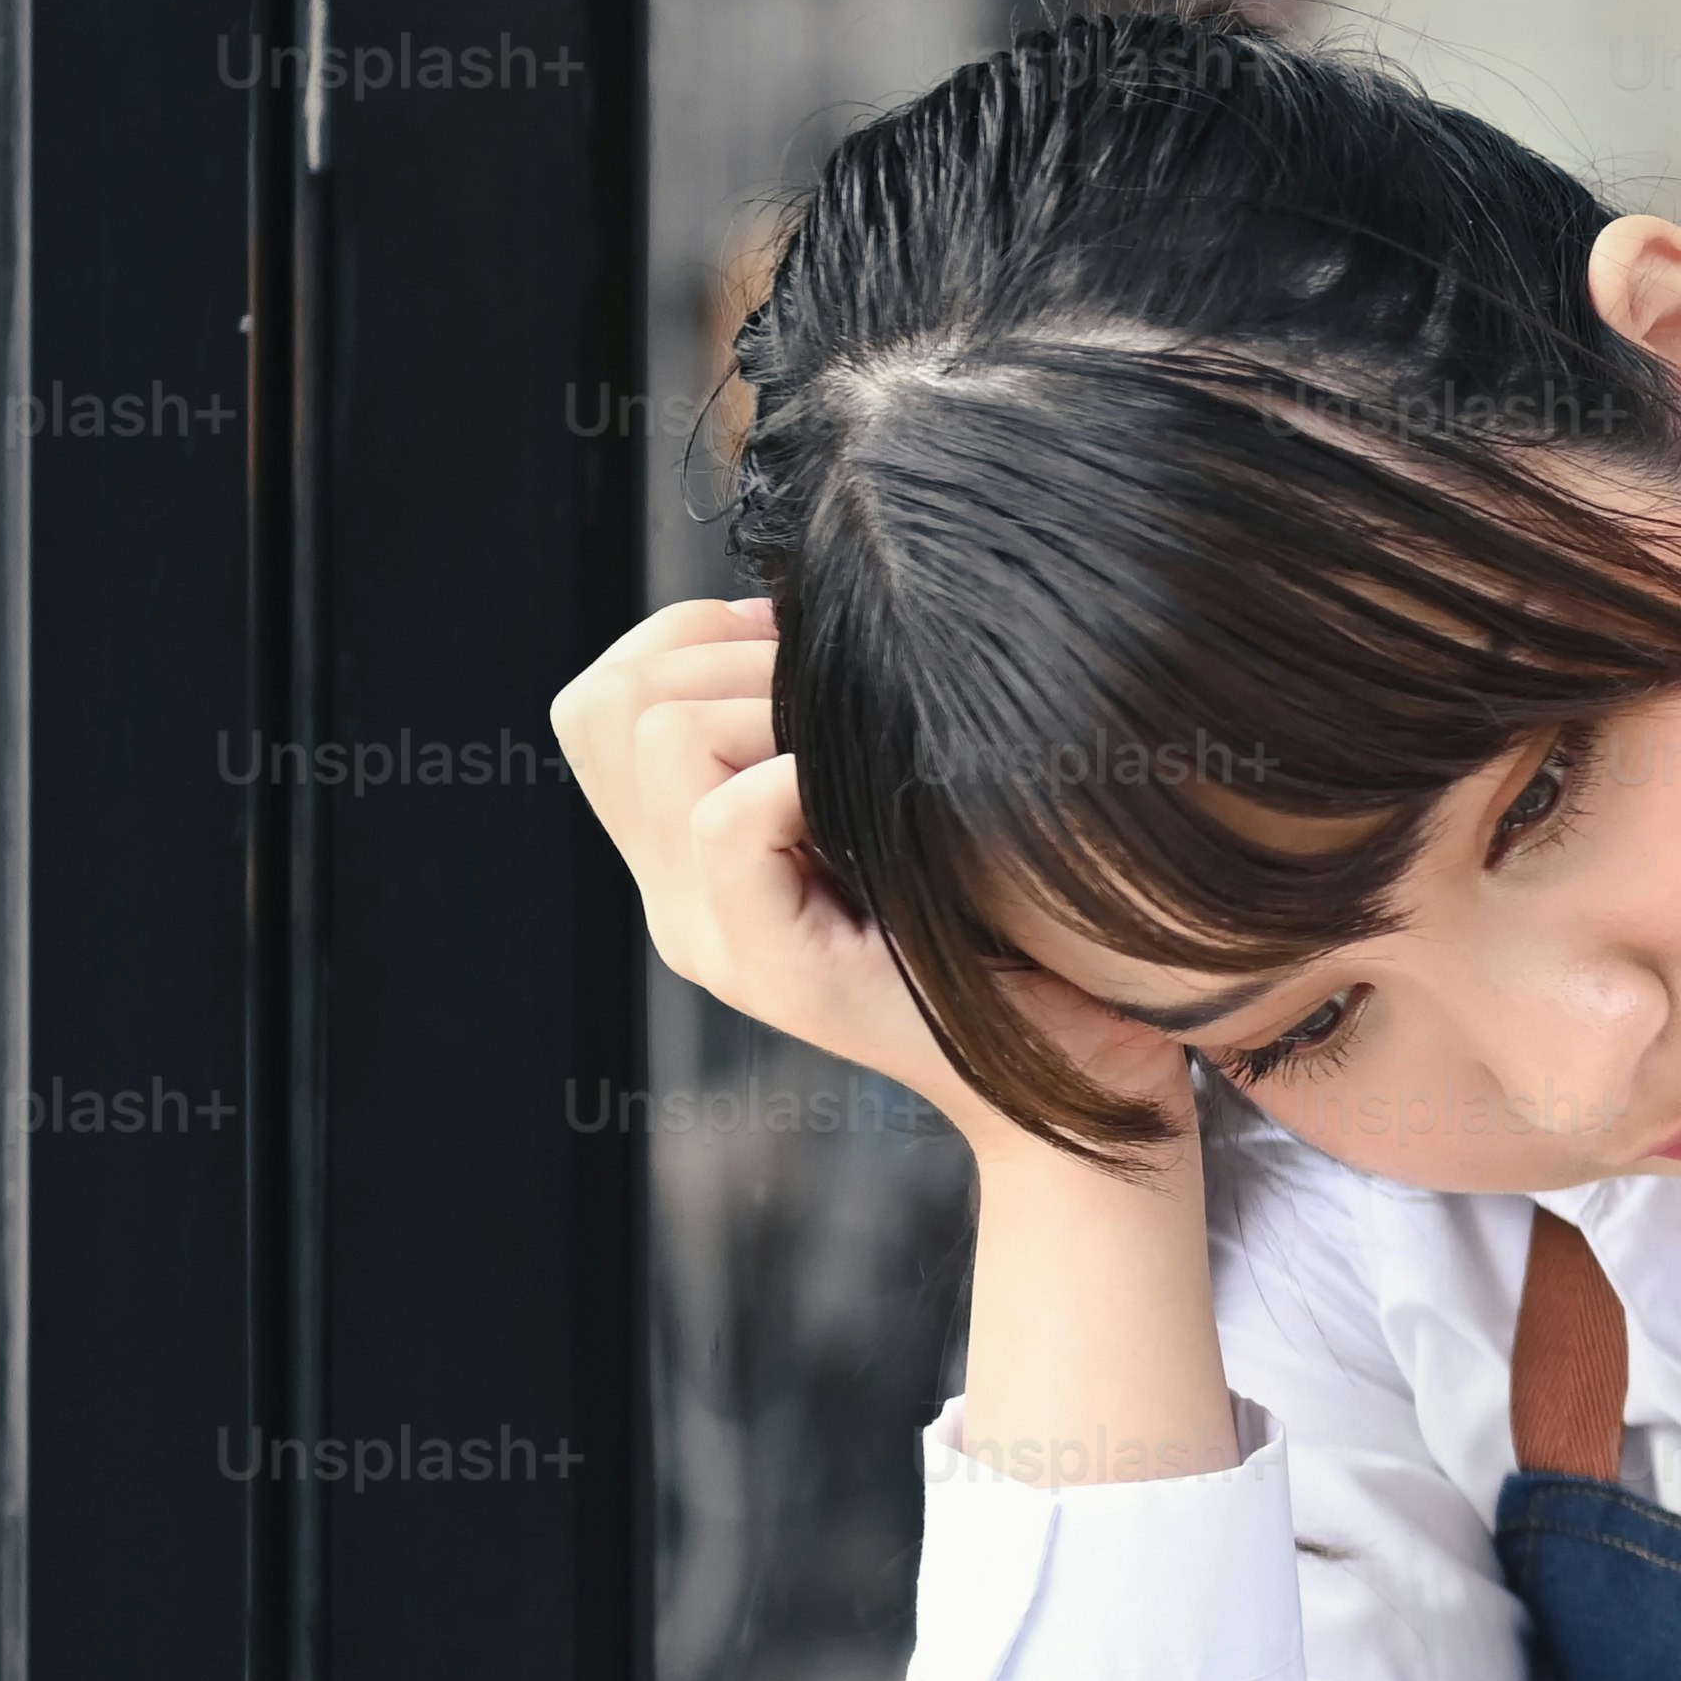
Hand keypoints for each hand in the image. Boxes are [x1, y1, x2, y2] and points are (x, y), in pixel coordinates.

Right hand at [548, 597, 1195, 1161]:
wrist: (1082, 1074)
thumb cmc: (1024, 921)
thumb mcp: (903, 794)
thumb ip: (823, 721)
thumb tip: (788, 606)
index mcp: (689, 859)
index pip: (598, 702)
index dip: (689, 635)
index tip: (795, 646)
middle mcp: (676, 900)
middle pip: (610, 702)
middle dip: (722, 653)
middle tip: (827, 697)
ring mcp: (707, 938)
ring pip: (661, 738)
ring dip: (768, 707)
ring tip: (850, 757)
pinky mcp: (765, 970)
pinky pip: (727, 822)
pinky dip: (802, 778)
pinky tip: (869, 808)